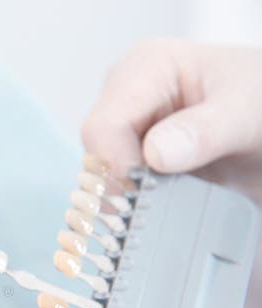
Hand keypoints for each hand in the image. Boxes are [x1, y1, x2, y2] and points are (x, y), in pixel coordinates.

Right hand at [82, 39, 261, 205]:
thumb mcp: (246, 113)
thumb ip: (204, 131)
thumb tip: (155, 154)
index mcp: (146, 67)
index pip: (103, 126)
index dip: (117, 165)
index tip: (145, 193)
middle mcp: (126, 95)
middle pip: (96, 151)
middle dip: (121, 183)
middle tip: (157, 204)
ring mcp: (126, 126)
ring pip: (100, 173)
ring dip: (128, 196)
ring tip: (168, 199)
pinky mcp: (131, 153)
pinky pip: (115, 184)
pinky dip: (132, 201)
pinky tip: (159, 203)